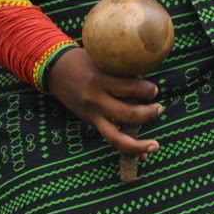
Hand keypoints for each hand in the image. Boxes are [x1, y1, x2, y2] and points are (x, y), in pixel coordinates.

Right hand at [43, 47, 163, 159]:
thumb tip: (147, 78)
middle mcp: (96, 100)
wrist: (54, 70)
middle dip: (149, 114)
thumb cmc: (83, 59)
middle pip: (128, 114)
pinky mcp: (90, 121)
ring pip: (117, 137)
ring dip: (139, 144)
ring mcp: (92, 114)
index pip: (131, 88)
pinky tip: (141, 155)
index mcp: (101, 80)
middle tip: (159, 108)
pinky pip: (110, 138)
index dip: (147, 90)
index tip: (154, 90)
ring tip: (155, 145)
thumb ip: (121, 70)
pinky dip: (127, 148)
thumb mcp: (102, 58)